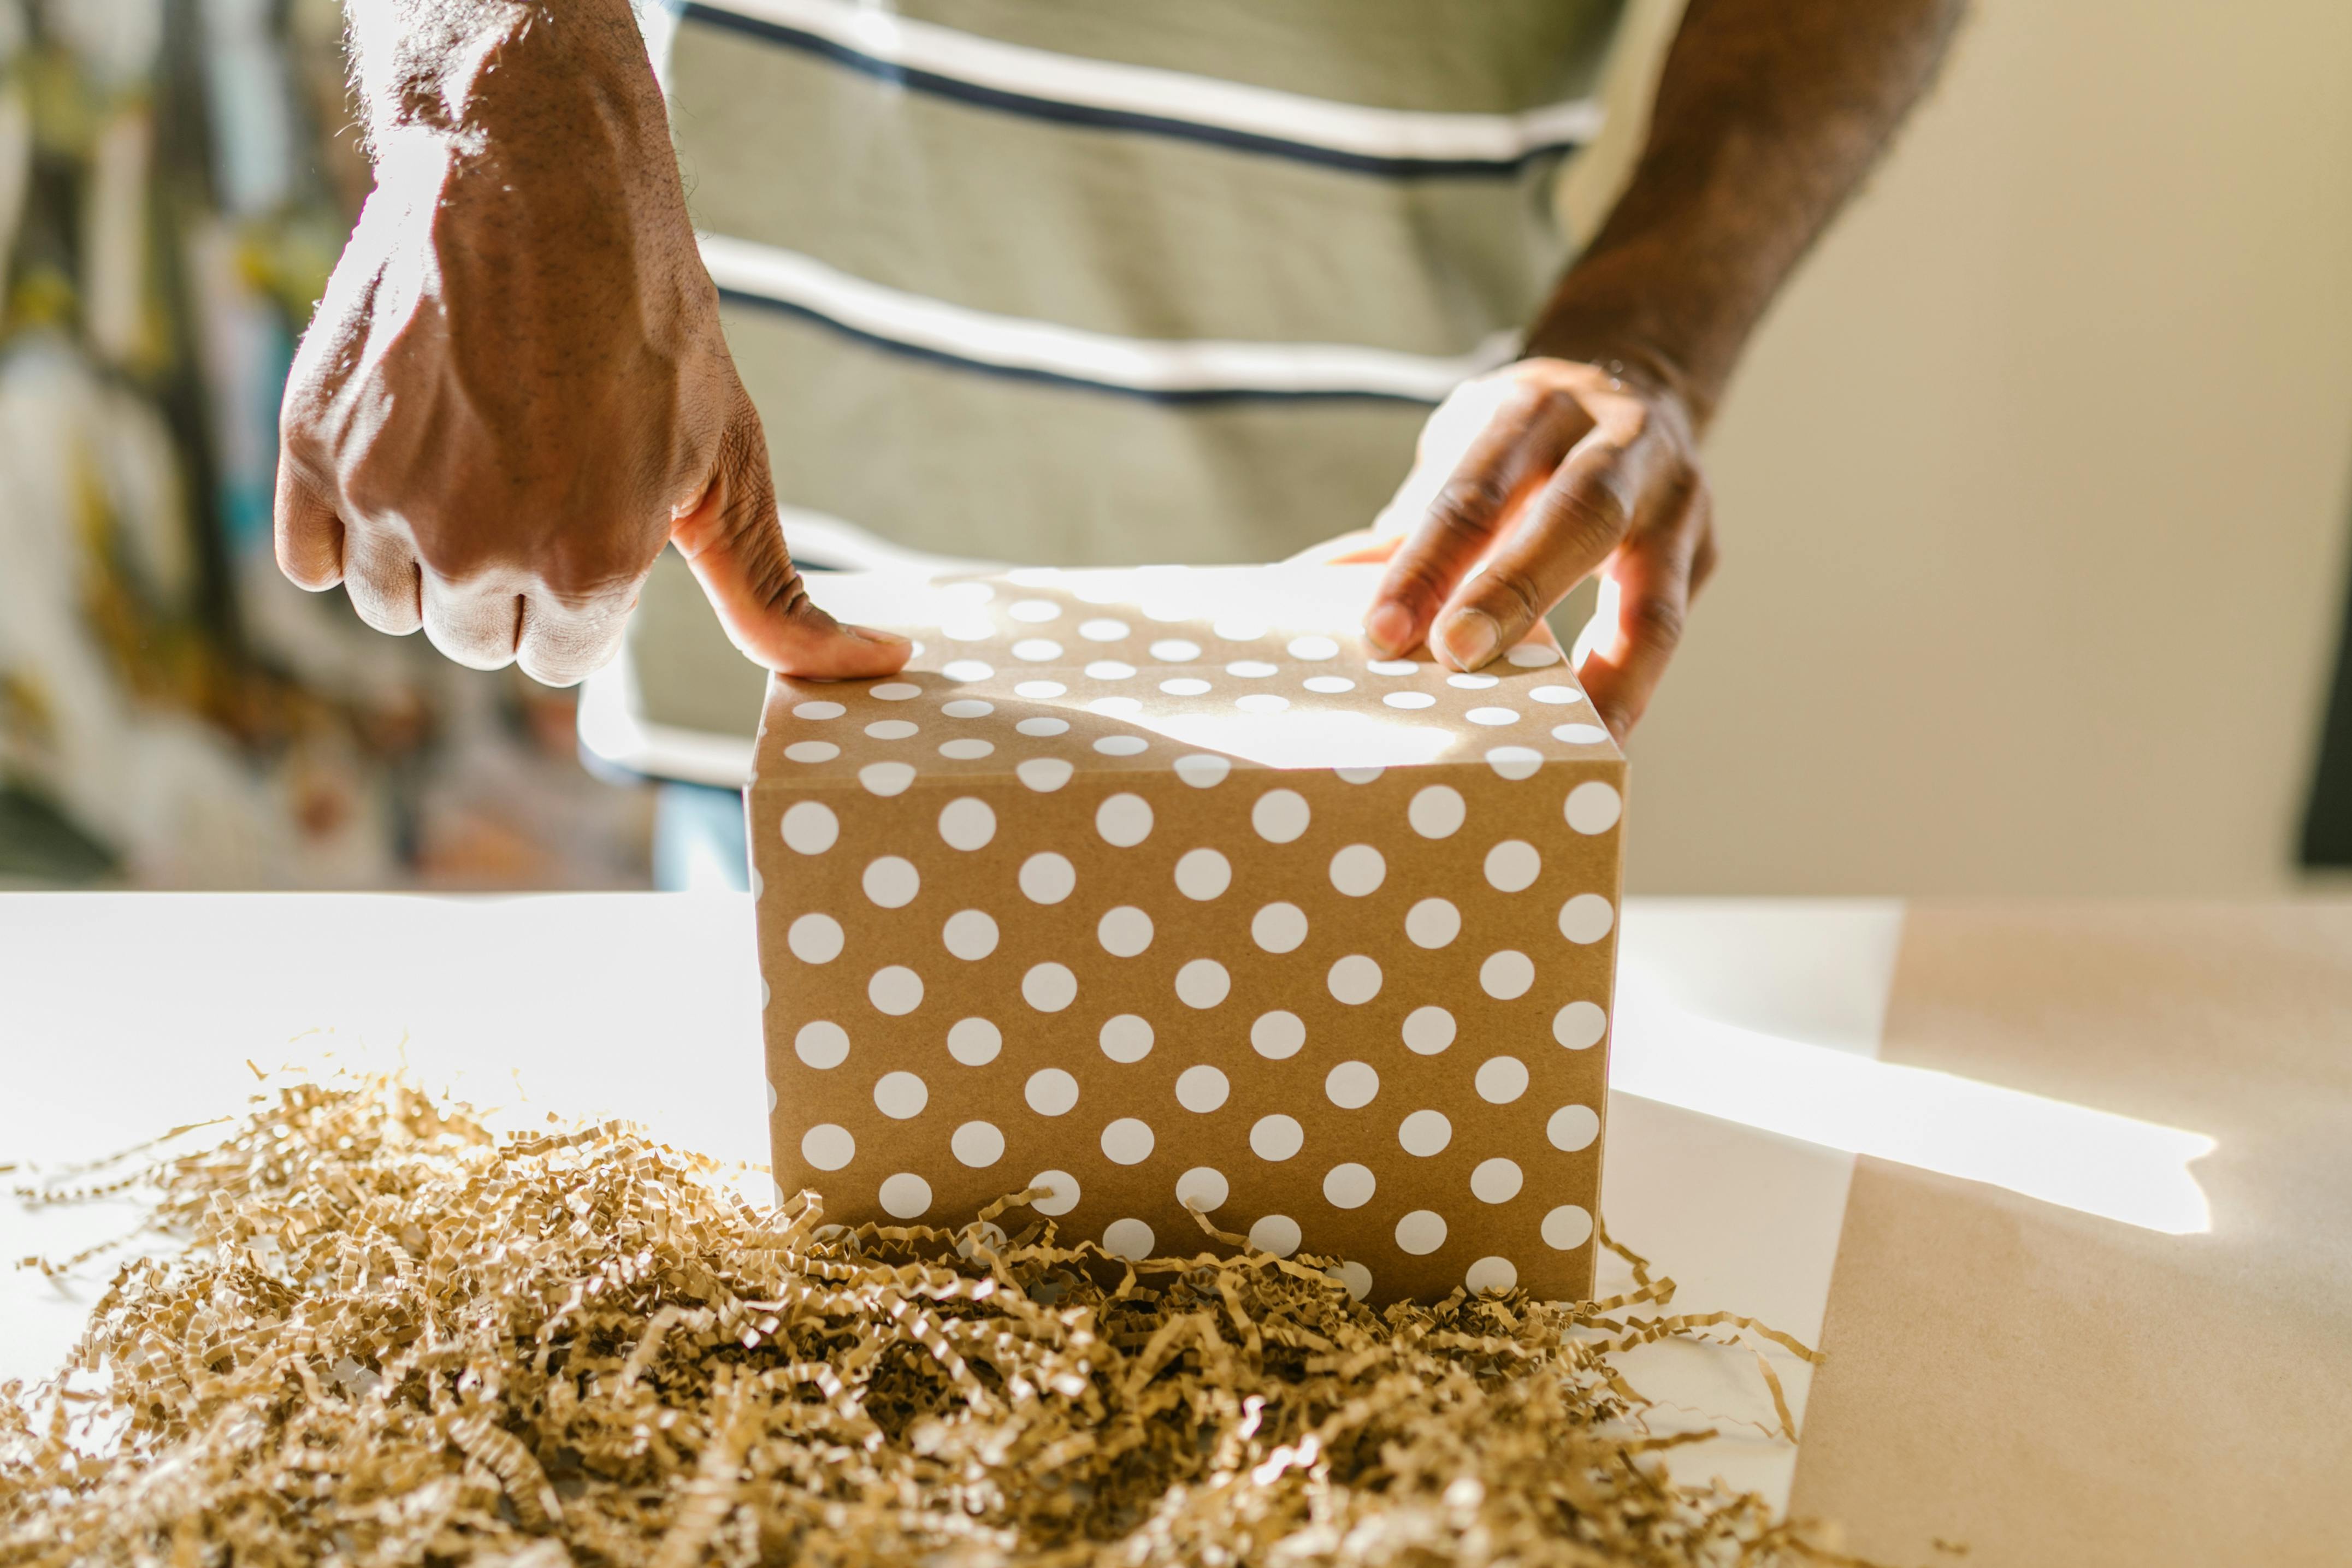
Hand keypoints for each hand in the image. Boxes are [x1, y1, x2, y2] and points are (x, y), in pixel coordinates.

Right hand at [273, 11, 904, 687]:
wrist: (533, 190)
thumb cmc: (648, 329)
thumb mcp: (731, 464)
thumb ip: (774, 594)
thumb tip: (882, 669)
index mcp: (584, 567)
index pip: (559, 657)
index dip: (578, 590)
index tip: (583, 511)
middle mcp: (476, 552)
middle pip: (475, 637)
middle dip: (504, 579)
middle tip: (529, 473)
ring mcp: (384, 502)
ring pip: (393, 606)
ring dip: (424, 559)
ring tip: (467, 460)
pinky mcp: (310, 453)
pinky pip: (312, 561)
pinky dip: (343, 531)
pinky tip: (397, 462)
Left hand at [1356, 359, 1714, 739]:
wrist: (1637, 380)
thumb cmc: (1524, 436)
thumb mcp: (1464, 443)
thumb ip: (1407, 517)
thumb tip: (1309, 588)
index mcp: (1538, 411)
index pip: (1478, 486)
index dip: (1429, 559)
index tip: (1383, 629)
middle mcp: (1621, 446)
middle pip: (1576, 519)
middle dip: (1515, 595)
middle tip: (1455, 660)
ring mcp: (1677, 503)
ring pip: (1650, 600)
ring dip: (1604, 679)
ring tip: (1565, 744)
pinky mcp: (1701, 554)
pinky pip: (1661, 632)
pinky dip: (1626, 689)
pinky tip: (1595, 741)